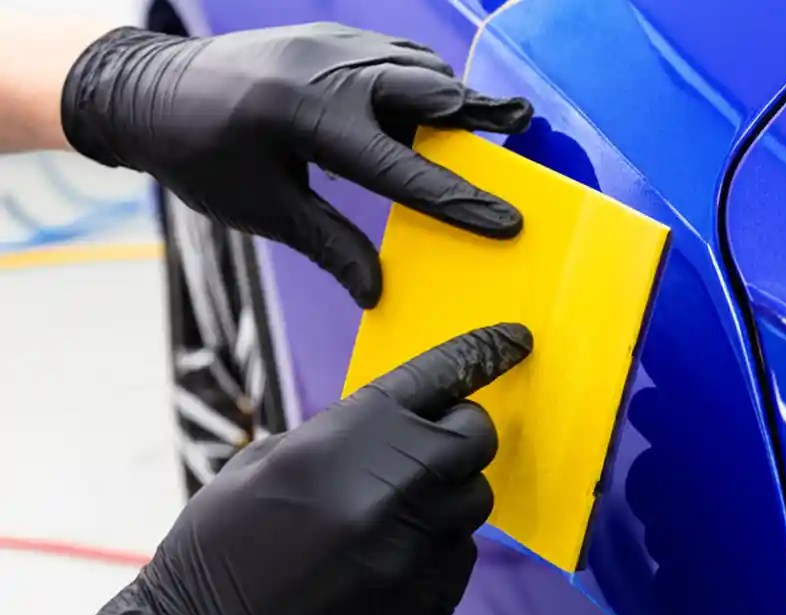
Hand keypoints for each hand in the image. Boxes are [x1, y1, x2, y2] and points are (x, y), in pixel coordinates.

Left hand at [61, 23, 533, 307]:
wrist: (147, 88)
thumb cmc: (199, 155)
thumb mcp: (262, 209)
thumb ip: (328, 245)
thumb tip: (377, 292)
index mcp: (310, 119)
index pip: (404, 170)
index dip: (461, 202)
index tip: (508, 222)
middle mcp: (330, 70)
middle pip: (430, 92)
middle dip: (479, 114)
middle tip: (523, 126)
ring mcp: (332, 44)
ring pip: (417, 66)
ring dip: (452, 97)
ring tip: (486, 122)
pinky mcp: (329, 36)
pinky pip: (395, 53)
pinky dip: (421, 79)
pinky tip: (429, 107)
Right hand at [74, 324, 532, 614]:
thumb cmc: (221, 551)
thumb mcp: (267, 464)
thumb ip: (344, 436)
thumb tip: (400, 425)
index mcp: (350, 438)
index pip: (439, 375)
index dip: (482, 351)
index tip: (515, 340)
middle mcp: (396, 488)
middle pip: (476, 437)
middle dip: (460, 433)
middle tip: (430, 446)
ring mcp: (417, 549)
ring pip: (474, 500)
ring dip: (445, 497)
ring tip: (387, 516)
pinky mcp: (428, 601)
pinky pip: (459, 557)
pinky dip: (435, 551)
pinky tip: (384, 563)